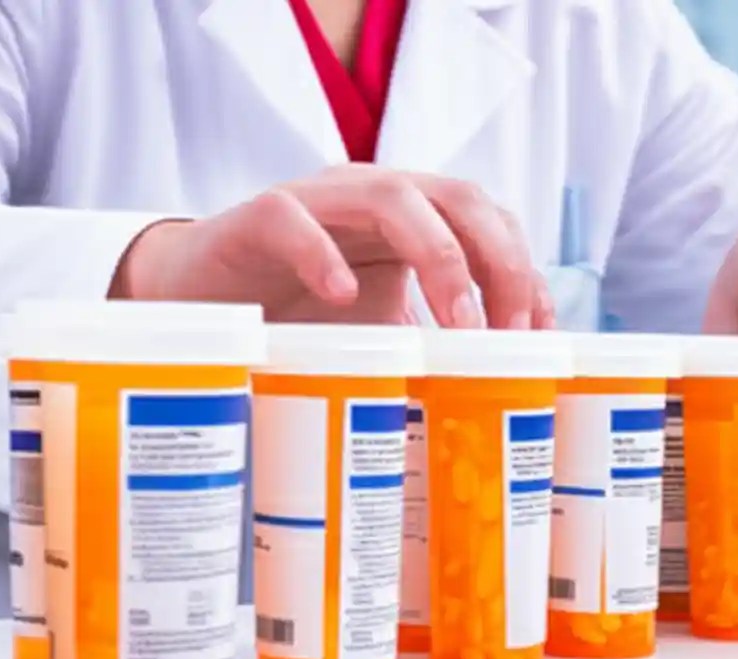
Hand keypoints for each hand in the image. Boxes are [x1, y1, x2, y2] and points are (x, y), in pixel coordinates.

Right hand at [112, 164, 554, 328]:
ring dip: (438, 257)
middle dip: (497, 263)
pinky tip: (343, 296)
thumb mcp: (376, 325)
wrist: (196, 295)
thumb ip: (428, 336)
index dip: (524, 271)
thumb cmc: (295, 310)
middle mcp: (373, 194)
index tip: (541, 337)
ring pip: (394, 196)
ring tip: (454, 324)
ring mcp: (318, 200)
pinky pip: (293, 220)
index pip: (488, 221)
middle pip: (460, 198)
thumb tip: (501, 384)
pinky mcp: (257, 217)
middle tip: (507, 334)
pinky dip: (322, 254)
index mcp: (412, 216)